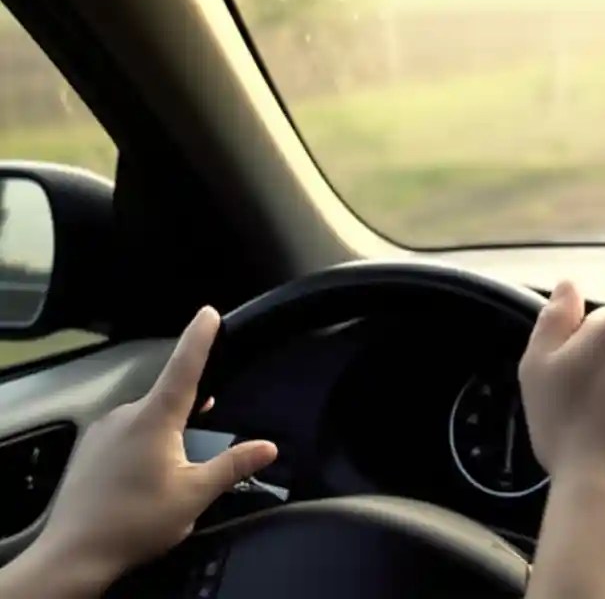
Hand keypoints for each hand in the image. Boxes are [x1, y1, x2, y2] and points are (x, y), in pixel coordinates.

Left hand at [9, 307, 276, 596]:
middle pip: (168, 401)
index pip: (184, 367)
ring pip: (146, 422)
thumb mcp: (195, 494)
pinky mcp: (88, 451)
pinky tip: (145, 482)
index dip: (199, 338)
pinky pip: (125, 437)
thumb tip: (269, 447)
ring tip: (172, 476)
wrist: (74, 553)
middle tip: (202, 450)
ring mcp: (102, 432)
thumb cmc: (137, 521)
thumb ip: (233, 465)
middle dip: (189, 418)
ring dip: (165, 438)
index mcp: (155, 419)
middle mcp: (125, 416)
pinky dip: (141, 450)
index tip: (208, 312)